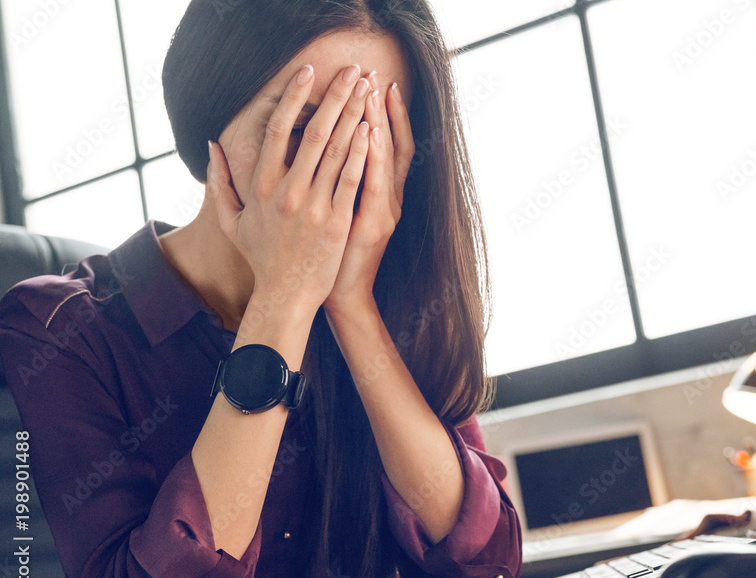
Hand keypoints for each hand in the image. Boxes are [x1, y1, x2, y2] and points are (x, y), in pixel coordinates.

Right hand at [207, 63, 374, 313]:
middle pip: (314, 132)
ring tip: (369, 90)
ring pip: (336, 151)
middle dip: (337, 97)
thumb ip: (219, 182)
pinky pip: (351, 180)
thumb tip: (210, 146)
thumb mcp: (231, 221)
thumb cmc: (261, 259)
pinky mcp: (337, 222)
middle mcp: (287, 192)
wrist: (285, 297)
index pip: (278, 130)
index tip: (308, 72)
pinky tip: (373, 129)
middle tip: (354, 71)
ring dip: (355, 116)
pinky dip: (362, 153)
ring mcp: (314, 206)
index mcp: (261, 186)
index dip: (294, 97)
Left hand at [323, 71, 415, 316]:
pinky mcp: (372, 224)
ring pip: (386, 159)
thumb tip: (335, 148)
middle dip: (384, 109)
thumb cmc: (337, 255)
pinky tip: (367, 133)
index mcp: (383, 194)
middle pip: (392, 144)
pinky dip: (372, 158)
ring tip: (373, 93)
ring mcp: (384, 211)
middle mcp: (390, 198)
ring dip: (380, 123)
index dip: (388, 114)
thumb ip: (344, 182)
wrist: (342, 295)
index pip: (390, 144)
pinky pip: (373, 184)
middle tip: (376, 76)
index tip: (380, 84)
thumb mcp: (346, 215)